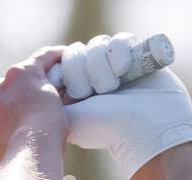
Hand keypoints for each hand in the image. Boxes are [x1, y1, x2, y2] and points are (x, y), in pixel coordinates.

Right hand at [0, 47, 67, 171]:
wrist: (31, 153)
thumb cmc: (17, 168)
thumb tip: (6, 164)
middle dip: (9, 108)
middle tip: (31, 122)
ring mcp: (0, 86)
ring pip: (17, 82)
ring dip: (30, 89)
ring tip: (53, 104)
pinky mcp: (24, 74)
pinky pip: (41, 60)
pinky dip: (52, 59)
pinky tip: (63, 58)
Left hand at [58, 32, 191, 179]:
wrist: (148, 127)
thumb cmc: (106, 128)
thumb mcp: (68, 118)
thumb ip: (49, 99)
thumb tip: (43, 81)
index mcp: (73, 90)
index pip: (59, 63)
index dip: (67, 72)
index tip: (78, 92)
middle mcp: (92, 76)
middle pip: (76, 52)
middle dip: (85, 72)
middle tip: (97, 93)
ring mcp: (113, 65)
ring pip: (97, 44)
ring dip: (103, 66)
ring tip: (114, 87)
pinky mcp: (134, 56)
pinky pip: (119, 39)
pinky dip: (121, 52)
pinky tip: (125, 69)